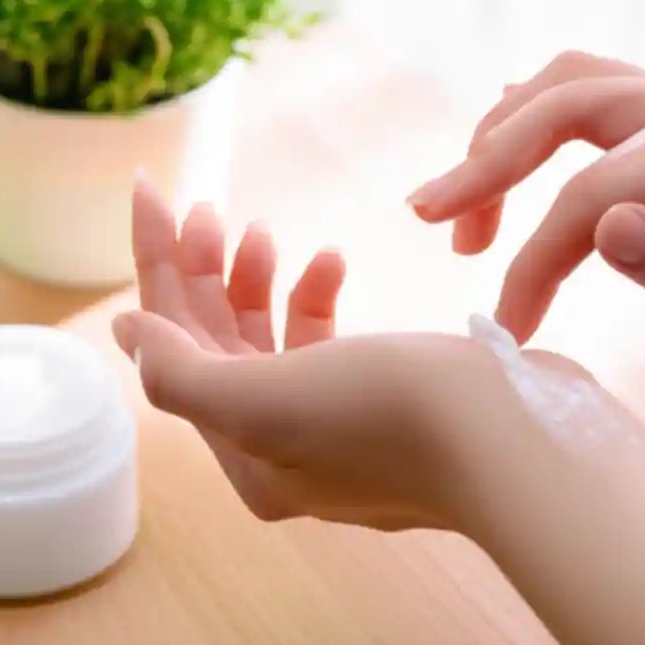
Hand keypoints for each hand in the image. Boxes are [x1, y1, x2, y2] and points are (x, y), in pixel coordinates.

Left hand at [111, 179, 588, 530]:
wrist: (520, 440)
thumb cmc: (391, 416)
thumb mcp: (263, 400)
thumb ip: (179, 371)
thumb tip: (124, 333)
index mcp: (246, 456)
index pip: (173, 348)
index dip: (155, 265)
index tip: (149, 189)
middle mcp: (284, 450)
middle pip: (217, 344)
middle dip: (205, 269)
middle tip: (208, 206)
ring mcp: (338, 427)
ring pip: (271, 340)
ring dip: (260, 280)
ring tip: (268, 230)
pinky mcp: (386, 402)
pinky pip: (326, 343)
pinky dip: (319, 298)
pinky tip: (333, 260)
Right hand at [408, 52, 644, 456]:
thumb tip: (601, 230)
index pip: (604, 190)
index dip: (537, 258)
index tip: (506, 327)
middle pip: (572, 106)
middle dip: (489, 165)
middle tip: (426, 219)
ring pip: (573, 86)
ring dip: (503, 139)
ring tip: (457, 213)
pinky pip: (594, 93)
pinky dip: (533, 122)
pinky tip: (497, 157)